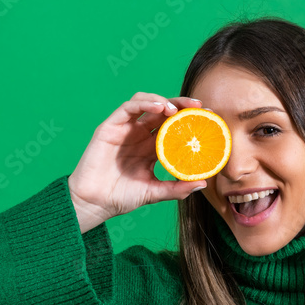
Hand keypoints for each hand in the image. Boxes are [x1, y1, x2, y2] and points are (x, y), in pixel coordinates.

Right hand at [68, 92, 207, 231]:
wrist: (94, 203)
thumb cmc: (121, 198)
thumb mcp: (155, 193)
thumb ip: (177, 189)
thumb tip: (203, 183)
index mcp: (151, 147)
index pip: (174, 126)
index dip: (190, 119)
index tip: (209, 118)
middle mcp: (140, 135)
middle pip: (164, 111)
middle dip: (182, 105)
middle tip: (199, 106)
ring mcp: (125, 129)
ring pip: (146, 103)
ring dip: (163, 100)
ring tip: (177, 109)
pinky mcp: (110, 127)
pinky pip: (128, 108)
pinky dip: (145, 103)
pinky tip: (159, 107)